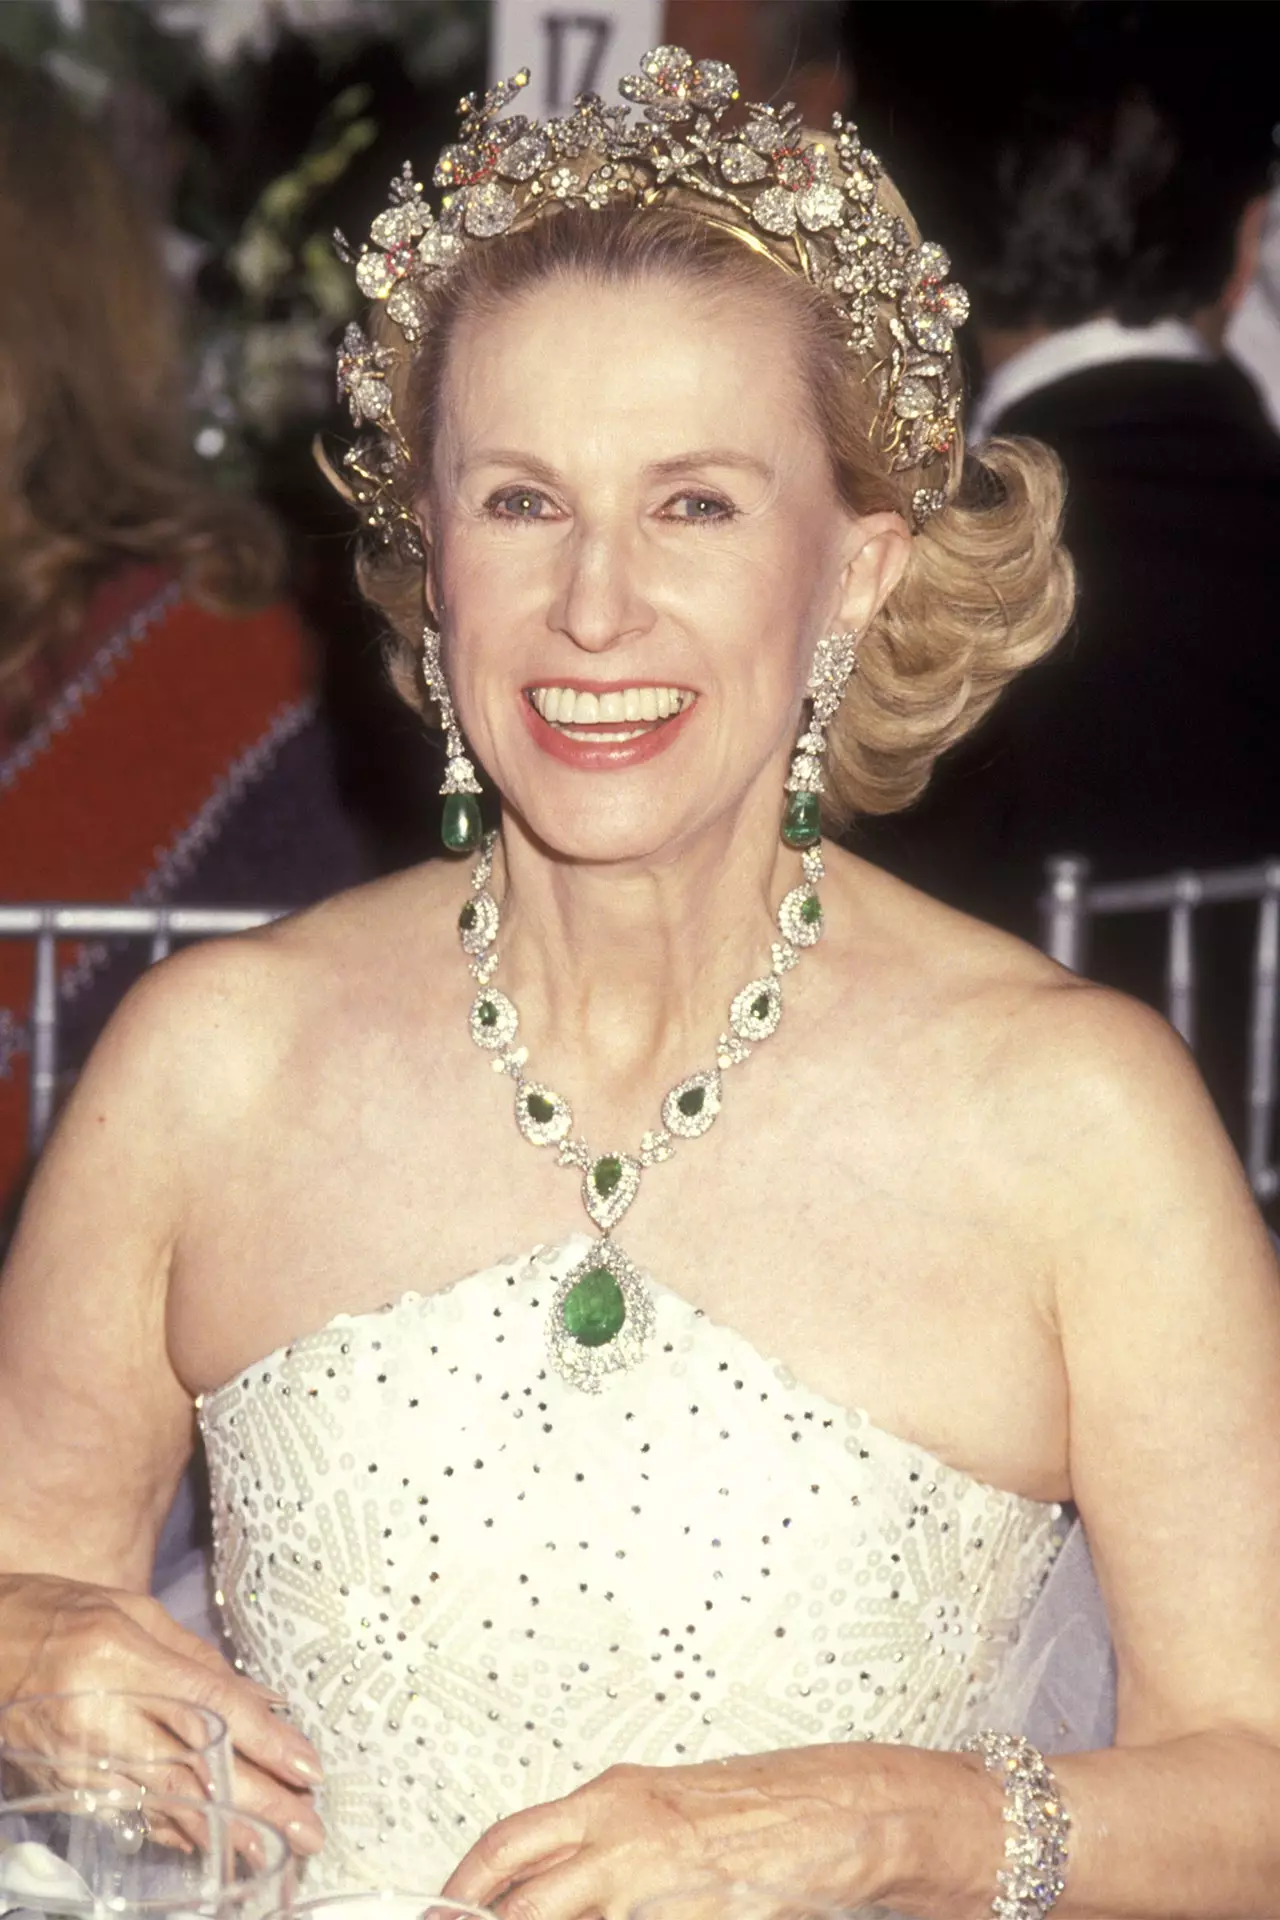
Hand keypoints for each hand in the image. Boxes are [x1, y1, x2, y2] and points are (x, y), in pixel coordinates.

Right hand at [0, 1575, 325, 1856]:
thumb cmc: (57, 1614)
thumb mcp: (132, 1612)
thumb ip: (197, 1658)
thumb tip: (262, 1697)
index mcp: (126, 1658)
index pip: (213, 1706)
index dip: (265, 1741)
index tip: (308, 1768)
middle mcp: (105, 1714)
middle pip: (196, 1766)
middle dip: (259, 1802)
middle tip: (307, 1827)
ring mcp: (82, 1757)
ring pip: (166, 1802)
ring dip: (223, 1829)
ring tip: (273, 1848)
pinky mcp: (67, 1784)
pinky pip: (131, 1812)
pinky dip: (174, 1830)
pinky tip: (211, 1845)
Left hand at [442, 1743, 966, 1919]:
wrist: (836, 1810)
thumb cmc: (757, 1810)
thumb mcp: (662, 1812)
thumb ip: (604, 1847)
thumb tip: (551, 1891)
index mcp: (610, 1797)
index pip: (507, 1844)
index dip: (460, 1889)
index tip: (441, 1914)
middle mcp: (618, 1834)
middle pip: (515, 1892)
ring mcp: (648, 1885)